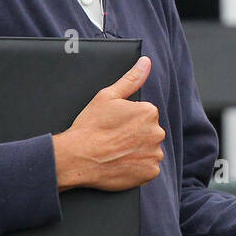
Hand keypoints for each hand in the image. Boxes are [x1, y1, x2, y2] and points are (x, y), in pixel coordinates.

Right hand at [52, 56, 165, 191]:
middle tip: (114, 139)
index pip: (145, 114)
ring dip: (137, 151)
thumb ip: (131, 79)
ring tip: (116, 152)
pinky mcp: (150, 172)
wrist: (78, 158)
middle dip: (135, 135)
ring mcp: (154, 154)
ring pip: (149, 150)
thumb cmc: (90, 127)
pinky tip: (121, 163)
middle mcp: (157, 132)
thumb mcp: (108, 96)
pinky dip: (137, 167)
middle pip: (149, 132)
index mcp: (149, 112)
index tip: (114, 126)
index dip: (128, 120)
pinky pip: (148, 168)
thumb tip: (146, 62)